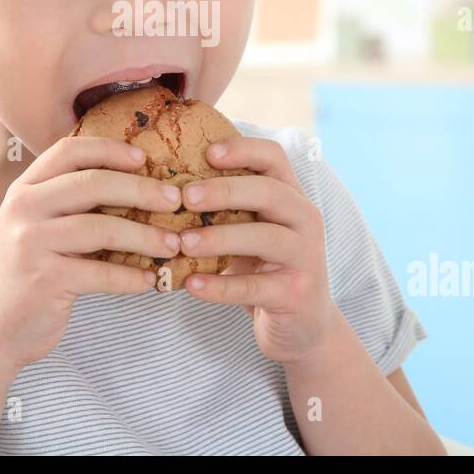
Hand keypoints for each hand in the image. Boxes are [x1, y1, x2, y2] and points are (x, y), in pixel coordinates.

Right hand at [0, 136, 184, 373]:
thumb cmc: (28, 274)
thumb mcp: (36, 227)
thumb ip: (69, 204)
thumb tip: (137, 183)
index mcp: (24, 189)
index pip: (69, 151)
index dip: (109, 149)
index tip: (144, 158)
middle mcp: (22, 209)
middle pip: (93, 183)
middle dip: (141, 189)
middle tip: (175, 200)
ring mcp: (30, 243)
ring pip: (102, 228)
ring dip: (145, 236)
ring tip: (173, 244)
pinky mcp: (43, 280)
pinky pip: (100, 273)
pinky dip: (131, 277)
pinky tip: (150, 280)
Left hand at [177, 136, 338, 365]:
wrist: (302, 325)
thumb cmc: (265, 268)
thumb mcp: (252, 230)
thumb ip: (228, 206)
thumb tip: (168, 182)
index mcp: (292, 196)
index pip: (274, 157)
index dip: (242, 149)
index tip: (206, 153)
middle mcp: (305, 220)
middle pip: (269, 191)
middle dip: (224, 191)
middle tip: (184, 197)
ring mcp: (305, 258)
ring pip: (265, 238)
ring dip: (220, 238)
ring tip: (183, 243)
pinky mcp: (296, 295)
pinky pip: (254, 287)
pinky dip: (220, 286)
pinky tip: (191, 284)